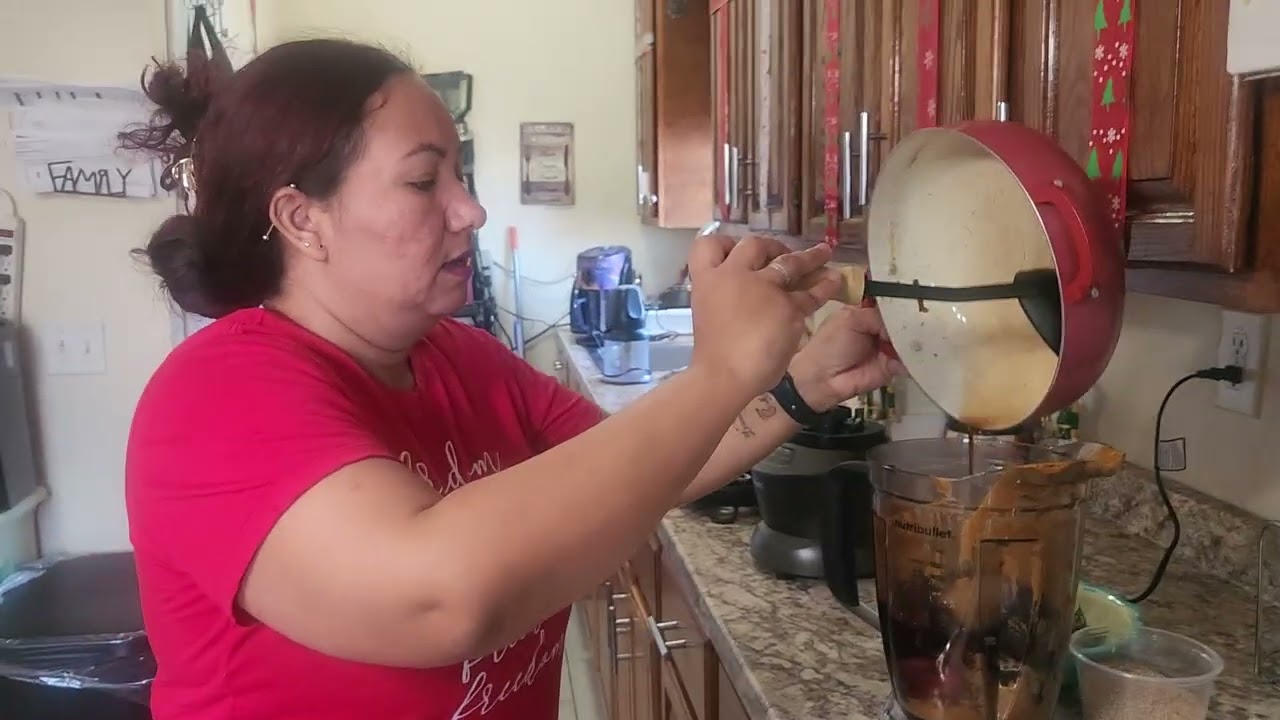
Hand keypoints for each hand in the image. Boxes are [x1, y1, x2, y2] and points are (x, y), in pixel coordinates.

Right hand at [686, 235, 840, 399]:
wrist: (723, 374)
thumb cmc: (712, 354)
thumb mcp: (708, 315)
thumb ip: (724, 300)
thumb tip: (740, 300)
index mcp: (706, 280)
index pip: (708, 245)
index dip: (724, 243)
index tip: (734, 248)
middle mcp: (734, 275)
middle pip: (752, 244)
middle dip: (769, 245)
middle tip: (781, 251)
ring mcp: (763, 287)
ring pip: (790, 261)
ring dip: (809, 256)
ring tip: (824, 252)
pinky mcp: (788, 307)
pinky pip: (810, 293)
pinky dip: (825, 285)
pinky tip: (835, 281)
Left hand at [788, 305, 906, 411]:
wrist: (823, 381)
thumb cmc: (827, 348)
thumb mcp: (850, 320)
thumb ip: (877, 316)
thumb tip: (899, 322)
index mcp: (864, 313)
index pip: (888, 303)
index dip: (899, 300)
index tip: (912, 298)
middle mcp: (877, 329)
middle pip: (902, 321)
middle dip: (909, 320)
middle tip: (917, 319)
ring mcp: (885, 348)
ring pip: (908, 339)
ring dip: (912, 338)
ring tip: (914, 335)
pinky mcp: (891, 366)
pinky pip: (908, 359)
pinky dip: (911, 356)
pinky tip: (911, 351)